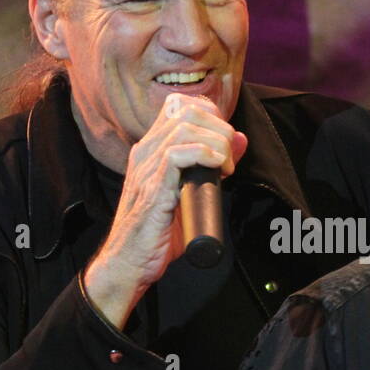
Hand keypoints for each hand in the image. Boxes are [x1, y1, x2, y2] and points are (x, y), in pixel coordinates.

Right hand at [83, 94, 248, 326]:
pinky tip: (217, 168)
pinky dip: (204, 155)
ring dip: (216, 142)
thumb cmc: (158, 232)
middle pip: (186, 111)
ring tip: (226, 167)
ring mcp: (146, 169)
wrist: (130, 263)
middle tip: (230, 158)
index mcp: (151, 150)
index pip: (179, 106)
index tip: (226, 139)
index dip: (210, 114)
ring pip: (184, 128)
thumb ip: (212, 164)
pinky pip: (176, 155)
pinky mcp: (152, 189)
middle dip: (219, 128)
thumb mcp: (190, 191)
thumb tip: (239, 139)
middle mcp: (145, 152)